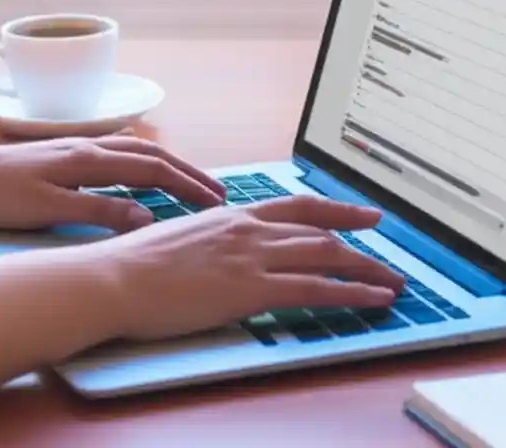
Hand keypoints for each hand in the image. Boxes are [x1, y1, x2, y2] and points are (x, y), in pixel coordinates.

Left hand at [0, 137, 226, 231]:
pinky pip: (120, 153)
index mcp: (90, 159)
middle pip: (154, 154)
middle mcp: (90, 146)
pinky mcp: (67, 153)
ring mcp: (79, 147)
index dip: (188, 185)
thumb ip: (99, 212)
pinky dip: (145, 162)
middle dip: (189, 172)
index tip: (216, 204)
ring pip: (138, 150)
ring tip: (191, 184)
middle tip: (219, 194)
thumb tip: (149, 218)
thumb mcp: (48, 210)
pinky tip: (145, 174)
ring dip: (170, 165)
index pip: (154, 169)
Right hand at [77, 195, 405, 340]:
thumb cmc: (133, 266)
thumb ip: (211, 241)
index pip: (295, 206)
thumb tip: (222, 252)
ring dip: (365, 269)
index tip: (359, 213)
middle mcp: (249, 228)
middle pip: (319, 229)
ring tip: (391, 282)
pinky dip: (352, 293)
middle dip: (358, 239)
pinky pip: (315, 289)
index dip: (334, 210)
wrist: (113, 278)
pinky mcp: (251, 288)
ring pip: (325, 256)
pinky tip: (373, 299)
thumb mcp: (181, 239)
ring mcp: (252, 256)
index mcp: (231, 215)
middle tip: (386, 247)